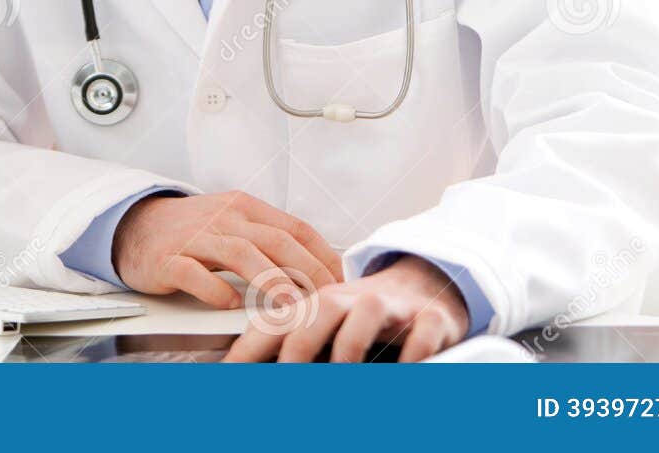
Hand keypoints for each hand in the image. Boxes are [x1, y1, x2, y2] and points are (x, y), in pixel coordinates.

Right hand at [110, 190, 344, 307]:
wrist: (135, 226)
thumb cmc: (193, 231)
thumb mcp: (234, 225)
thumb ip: (269, 240)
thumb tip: (316, 267)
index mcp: (245, 207)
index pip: (295, 227)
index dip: (322, 253)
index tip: (342, 279)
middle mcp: (224, 218)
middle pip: (274, 240)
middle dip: (307, 269)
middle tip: (328, 296)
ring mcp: (195, 238)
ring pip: (240, 254)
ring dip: (270, 280)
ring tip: (291, 305)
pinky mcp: (168, 259)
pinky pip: (194, 273)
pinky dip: (215, 289)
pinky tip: (230, 304)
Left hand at [223, 253, 469, 362]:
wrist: (424, 281)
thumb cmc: (363, 312)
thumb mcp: (322, 326)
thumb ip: (288, 346)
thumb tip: (242, 372)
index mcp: (317, 304)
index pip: (276, 324)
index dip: (249, 350)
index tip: (228, 376)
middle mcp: (351, 301)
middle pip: (319, 312)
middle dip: (299, 348)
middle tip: (287, 376)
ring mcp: (391, 307)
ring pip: (367, 313)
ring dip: (351, 346)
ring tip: (342, 371)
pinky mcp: (430, 317)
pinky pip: (422, 333)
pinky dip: (414, 354)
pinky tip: (405, 371)